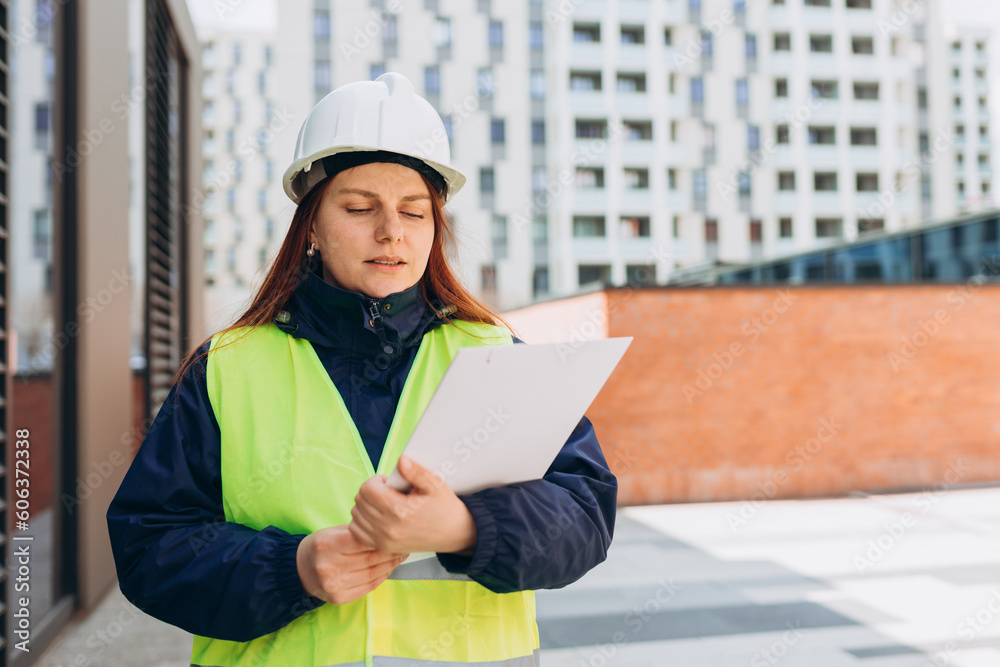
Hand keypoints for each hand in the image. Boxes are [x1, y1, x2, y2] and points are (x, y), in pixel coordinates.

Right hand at [296, 524, 407, 604]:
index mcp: (327, 544)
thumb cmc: (321, 546)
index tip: (397, 536)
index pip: (363, 541)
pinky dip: (381, 577)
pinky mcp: (338, 598)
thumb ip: (357, 532)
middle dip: (391, 553)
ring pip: (372, 574)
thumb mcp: (333, 532)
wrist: (300, 570)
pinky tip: (388, 569)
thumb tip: (387, 531)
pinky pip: (368, 587)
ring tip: (399, 557)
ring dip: (390, 565)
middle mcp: (328, 566)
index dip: (383, 539)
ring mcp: (333, 584)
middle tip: (404, 547)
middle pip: (370, 559)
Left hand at [349, 456, 477, 554]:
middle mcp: (389, 528)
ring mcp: (384, 540)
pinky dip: (362, 522)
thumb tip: (401, 460)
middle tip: (387, 492)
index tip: (389, 482)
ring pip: (355, 516)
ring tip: (383, 504)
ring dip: (365, 506)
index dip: (376, 481)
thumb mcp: (435, 485)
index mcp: (400, 511)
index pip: (368, 489)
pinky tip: (376, 516)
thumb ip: (416, 471)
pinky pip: (357, 532)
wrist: (454, 533)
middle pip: (359, 501)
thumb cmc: (444, 507)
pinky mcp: (382, 547)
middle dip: (370, 491)